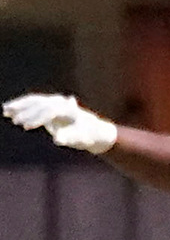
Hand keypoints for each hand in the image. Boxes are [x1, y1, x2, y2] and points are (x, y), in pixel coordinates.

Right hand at [3, 94, 117, 153]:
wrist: (92, 129)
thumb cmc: (86, 136)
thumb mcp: (80, 139)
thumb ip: (69, 138)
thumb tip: (58, 139)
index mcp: (67, 108)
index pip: (48, 111)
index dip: (37, 118)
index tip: (26, 127)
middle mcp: (60, 102)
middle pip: (39, 104)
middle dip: (26, 112)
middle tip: (15, 121)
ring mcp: (53, 101)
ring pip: (33, 100)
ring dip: (19, 105)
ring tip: (5, 110)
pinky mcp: (48, 105)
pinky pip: (32, 103)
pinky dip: (20, 105)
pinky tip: (7, 110)